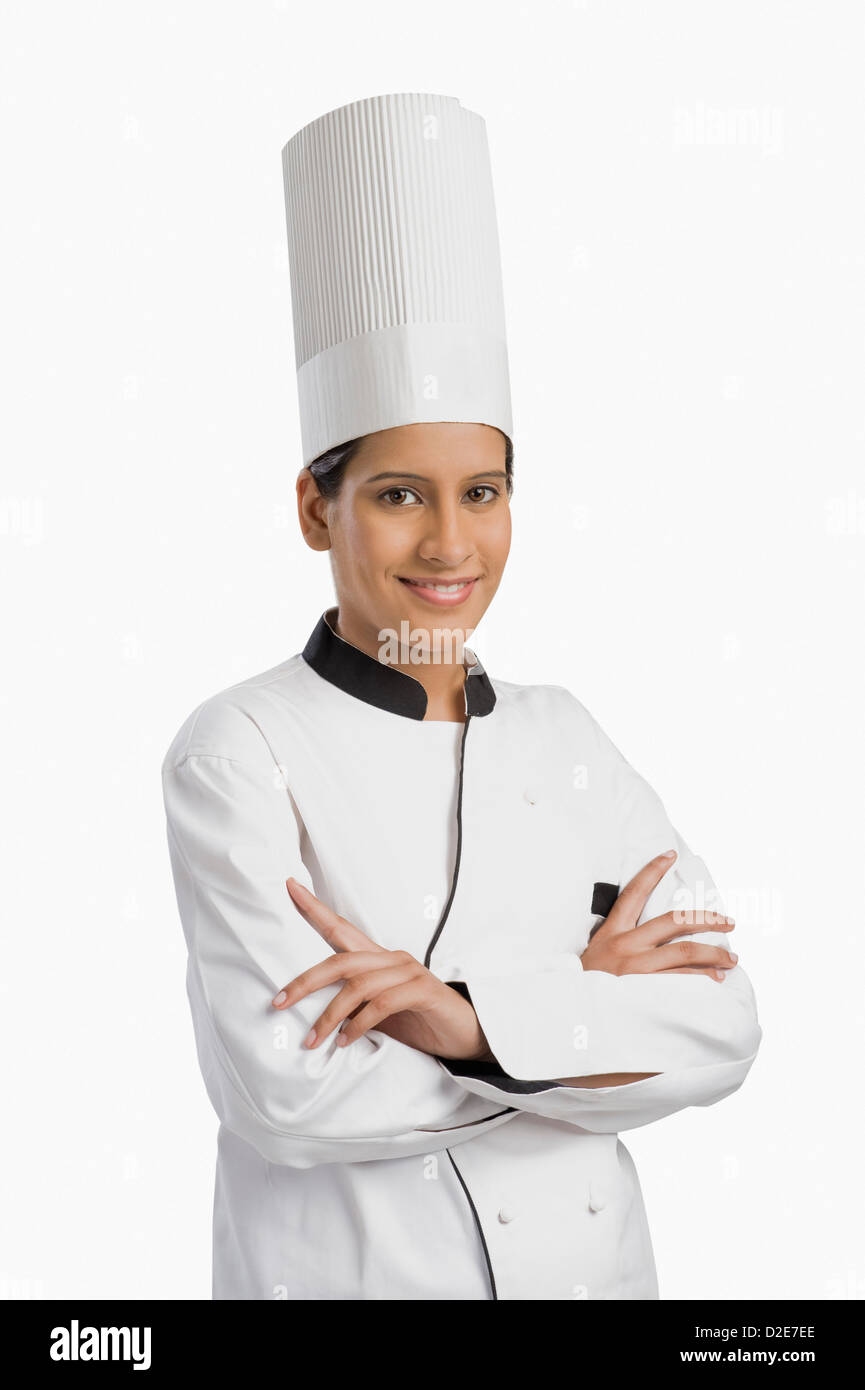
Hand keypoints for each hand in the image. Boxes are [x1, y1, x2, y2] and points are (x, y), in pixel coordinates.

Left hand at [272, 878, 490, 1059]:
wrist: (465, 1036)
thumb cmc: (417, 1022)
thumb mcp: (376, 1014)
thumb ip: (351, 1006)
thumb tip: (309, 1017)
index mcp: (378, 958)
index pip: (340, 928)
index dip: (314, 908)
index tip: (289, 887)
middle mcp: (392, 958)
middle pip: (340, 959)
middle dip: (305, 981)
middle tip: (279, 1002)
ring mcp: (409, 972)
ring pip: (358, 985)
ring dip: (330, 1015)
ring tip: (313, 1040)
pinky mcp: (423, 991)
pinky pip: (383, 1003)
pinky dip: (359, 1024)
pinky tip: (346, 1041)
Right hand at [580, 850, 737, 982]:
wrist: (571, 1014)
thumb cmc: (585, 986)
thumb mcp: (595, 955)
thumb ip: (619, 942)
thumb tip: (650, 938)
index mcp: (612, 933)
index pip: (634, 894)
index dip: (652, 871)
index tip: (669, 855)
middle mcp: (626, 945)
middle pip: (674, 921)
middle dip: (706, 918)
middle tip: (728, 921)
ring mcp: (637, 969)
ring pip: (685, 952)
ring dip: (714, 954)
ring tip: (732, 959)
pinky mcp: (646, 992)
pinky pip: (683, 981)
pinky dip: (703, 978)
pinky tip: (716, 980)